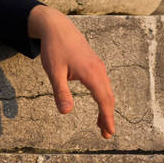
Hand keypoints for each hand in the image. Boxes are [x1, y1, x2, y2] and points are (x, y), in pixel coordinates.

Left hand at [28, 4, 115, 138]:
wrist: (57, 27)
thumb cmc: (54, 49)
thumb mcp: (54, 72)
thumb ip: (61, 92)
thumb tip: (66, 113)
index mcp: (91, 73)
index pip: (103, 100)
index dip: (107, 117)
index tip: (109, 132)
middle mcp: (98, 70)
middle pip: (108, 97)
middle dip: (108, 117)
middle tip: (106, 135)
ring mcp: (98, 67)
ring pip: (106, 92)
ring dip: (106, 109)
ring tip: (102, 126)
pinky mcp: (94, 65)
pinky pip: (103, 85)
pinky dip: (103, 98)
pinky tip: (100, 106)